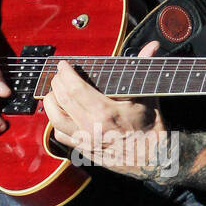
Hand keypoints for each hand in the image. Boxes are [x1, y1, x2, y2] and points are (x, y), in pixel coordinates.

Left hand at [44, 41, 175, 179]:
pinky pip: (60, 135)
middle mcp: (91, 128)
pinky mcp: (83, 150)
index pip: (74, 88)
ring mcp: (85, 141)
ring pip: (55, 118)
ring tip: (56, 92)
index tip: (63, 66)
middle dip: (57, 83)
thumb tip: (151, 46)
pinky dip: (57, 122)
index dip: (65, 73)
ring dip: (52, 102)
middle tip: (60, 75)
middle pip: (61, 99)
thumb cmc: (152, 127)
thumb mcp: (148, 96)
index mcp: (105, 112)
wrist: (154, 159)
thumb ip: (144, 67)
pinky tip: (63, 113)